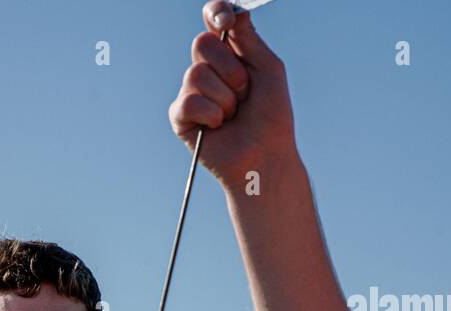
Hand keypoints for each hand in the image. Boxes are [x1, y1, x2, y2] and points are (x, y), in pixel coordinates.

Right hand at [168, 0, 296, 184]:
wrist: (265, 156)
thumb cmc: (271, 116)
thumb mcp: (267, 68)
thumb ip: (248, 38)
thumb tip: (232, 11)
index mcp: (229, 53)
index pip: (212, 20)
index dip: (215, 13)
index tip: (226, 21)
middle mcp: (206, 70)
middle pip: (201, 44)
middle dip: (230, 69)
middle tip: (245, 92)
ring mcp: (191, 92)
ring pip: (196, 74)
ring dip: (225, 97)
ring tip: (234, 114)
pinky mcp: (180, 117)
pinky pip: (188, 101)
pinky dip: (211, 114)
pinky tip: (219, 126)